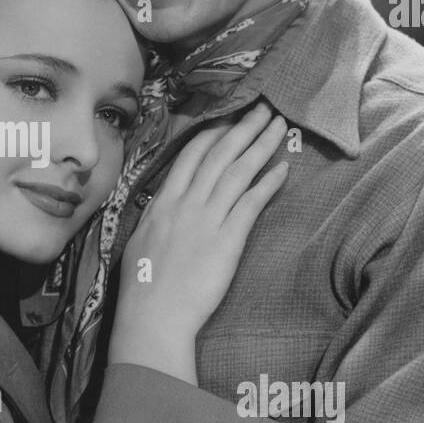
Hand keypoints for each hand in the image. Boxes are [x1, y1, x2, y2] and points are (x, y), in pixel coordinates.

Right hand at [110, 102, 288, 376]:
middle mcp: (186, 203)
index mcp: (163, 202)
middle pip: (220, 155)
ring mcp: (207, 218)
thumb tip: (164, 205)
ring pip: (238, 171)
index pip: (191, 156)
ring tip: (278, 126)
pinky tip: (283, 167)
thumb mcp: (140, 241)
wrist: (153, 314)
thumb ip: (156, 218)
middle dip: (243, 128)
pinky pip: (251, 202)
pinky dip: (268, 182)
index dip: (213, 133)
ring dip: (260, 145)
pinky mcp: (228, 239)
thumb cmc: (142, 286)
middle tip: (263, 108)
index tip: (228, 117)